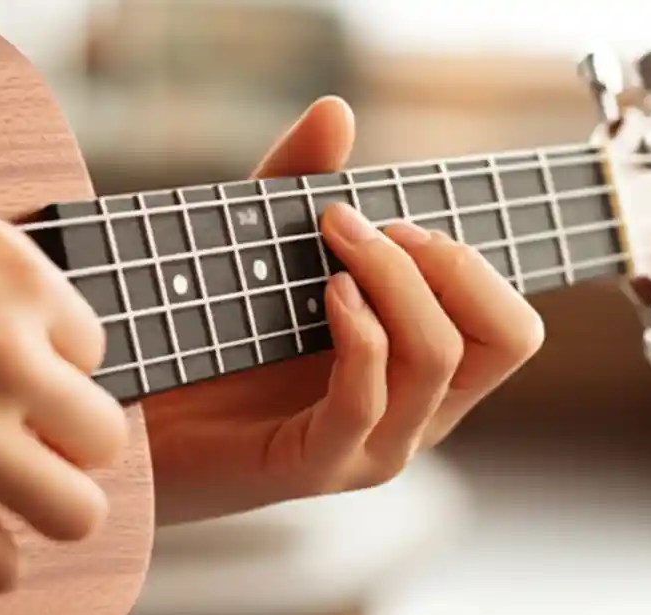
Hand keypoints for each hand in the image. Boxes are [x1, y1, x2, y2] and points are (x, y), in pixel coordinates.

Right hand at [0, 151, 127, 590]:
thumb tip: (5, 311)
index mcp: (15, 276)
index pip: (94, 352)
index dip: (54, 371)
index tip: (15, 378)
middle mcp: (6, 352)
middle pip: (104, 437)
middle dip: (68, 445)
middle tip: (24, 443)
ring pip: (77, 513)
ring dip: (49, 510)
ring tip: (12, 499)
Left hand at [144, 97, 544, 523]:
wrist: (139, 421)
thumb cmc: (210, 339)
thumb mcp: (263, 250)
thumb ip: (299, 183)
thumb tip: (336, 110)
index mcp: (423, 373)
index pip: (511, 328)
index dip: (472, 264)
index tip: (400, 224)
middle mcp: (417, 416)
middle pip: (504, 338)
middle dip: (448, 262)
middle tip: (369, 230)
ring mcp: (372, 448)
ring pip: (438, 359)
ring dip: (394, 280)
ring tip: (335, 245)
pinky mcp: (316, 466)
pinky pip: (367, 398)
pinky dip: (358, 333)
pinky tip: (327, 294)